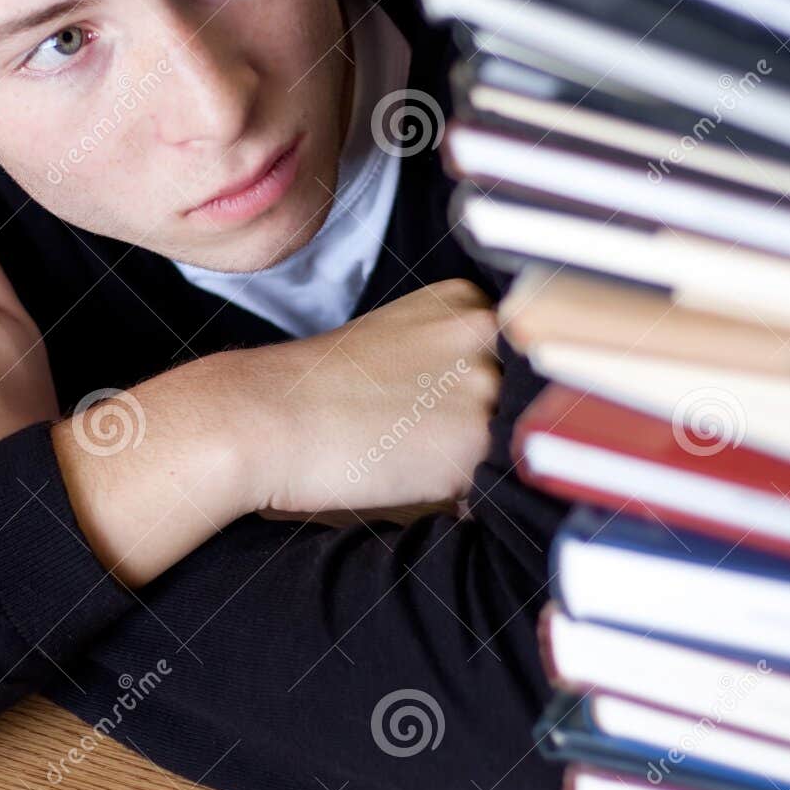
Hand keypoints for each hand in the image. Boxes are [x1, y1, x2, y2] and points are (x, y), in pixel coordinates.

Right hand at [230, 280, 501, 520]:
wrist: (271, 416)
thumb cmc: (321, 388)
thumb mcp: (399, 342)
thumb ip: (456, 358)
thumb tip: (504, 411)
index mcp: (466, 300)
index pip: (514, 356)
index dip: (483, 393)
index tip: (444, 408)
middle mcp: (485, 332)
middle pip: (518, 396)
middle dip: (489, 424)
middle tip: (424, 435)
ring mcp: (485, 383)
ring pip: (511, 439)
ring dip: (479, 458)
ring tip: (416, 454)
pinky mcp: (476, 439)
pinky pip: (493, 478)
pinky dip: (464, 489)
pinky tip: (416, 475)